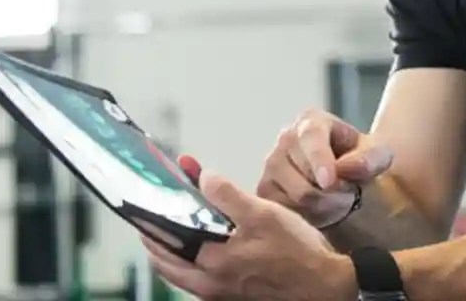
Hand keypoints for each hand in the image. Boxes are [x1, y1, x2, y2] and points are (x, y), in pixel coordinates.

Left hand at [141, 170, 354, 300]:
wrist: (324, 286)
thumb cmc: (296, 252)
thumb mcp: (263, 213)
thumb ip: (228, 195)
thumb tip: (202, 178)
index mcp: (211, 262)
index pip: (164, 241)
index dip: (151, 219)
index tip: (142, 204)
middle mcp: (209, 283)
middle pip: (166, 263)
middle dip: (154, 240)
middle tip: (148, 221)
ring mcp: (219, 293)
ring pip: (180, 274)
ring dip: (170, 254)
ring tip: (170, 233)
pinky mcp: (232, 297)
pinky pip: (198, 282)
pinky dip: (190, 265)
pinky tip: (202, 250)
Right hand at [256, 108, 393, 227]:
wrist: (346, 177)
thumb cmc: (360, 159)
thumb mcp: (378, 155)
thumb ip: (369, 159)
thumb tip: (343, 168)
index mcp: (312, 121)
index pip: (311, 137)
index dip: (319, 160)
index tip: (329, 181)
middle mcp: (285, 138)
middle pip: (304, 174)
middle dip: (334, 192)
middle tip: (351, 193)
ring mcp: (271, 164)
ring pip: (296, 196)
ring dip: (325, 206)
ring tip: (338, 200)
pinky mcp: (264, 189)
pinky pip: (285, 211)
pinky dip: (308, 217)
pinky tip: (320, 209)